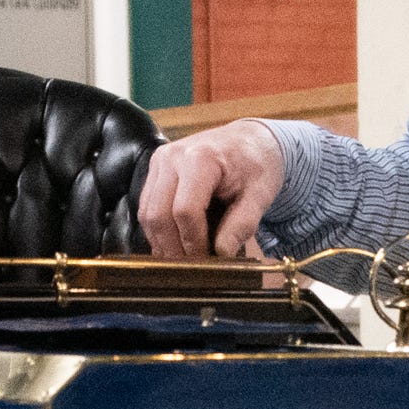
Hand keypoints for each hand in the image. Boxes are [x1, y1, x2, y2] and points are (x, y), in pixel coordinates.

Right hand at [137, 121, 284, 258]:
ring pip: (147, 213)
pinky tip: (175, 243)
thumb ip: (242, 224)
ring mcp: (160, 162)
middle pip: (159, 214)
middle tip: (191, 268)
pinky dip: (158, 229)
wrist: (249, 140)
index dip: (192, 241)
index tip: (206, 260)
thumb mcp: (260, 194)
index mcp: (201, 158)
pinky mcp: (155, 170)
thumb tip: (222, 254)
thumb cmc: (257, 164)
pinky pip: (147, 207)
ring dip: (162, 241)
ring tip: (183, 260)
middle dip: (173, 247)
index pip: (185, 210)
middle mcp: (173, 157)